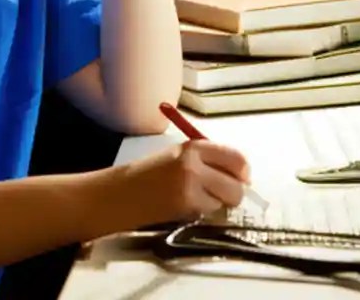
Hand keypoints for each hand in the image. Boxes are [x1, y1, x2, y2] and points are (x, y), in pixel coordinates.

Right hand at [116, 140, 251, 225]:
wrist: (117, 194)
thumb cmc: (145, 175)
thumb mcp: (176, 157)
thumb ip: (205, 161)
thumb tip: (238, 175)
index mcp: (193, 146)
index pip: (236, 157)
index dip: (243, 171)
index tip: (242, 179)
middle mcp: (195, 163)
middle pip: (237, 182)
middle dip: (235, 192)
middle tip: (223, 195)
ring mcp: (191, 185)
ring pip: (226, 200)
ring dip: (218, 204)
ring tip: (198, 201)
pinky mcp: (186, 205)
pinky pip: (210, 212)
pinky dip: (203, 213)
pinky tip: (186, 208)